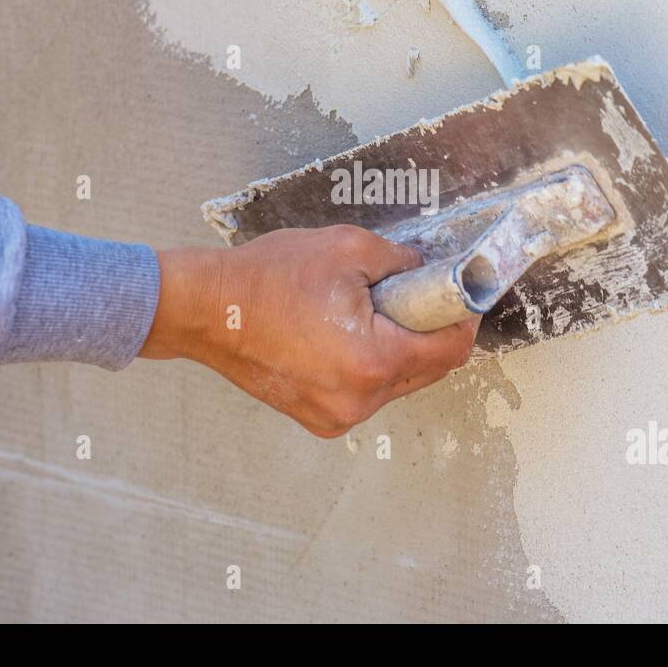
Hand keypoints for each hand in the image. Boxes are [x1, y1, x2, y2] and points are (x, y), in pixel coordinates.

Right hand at [138, 226, 478, 436]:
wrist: (205, 309)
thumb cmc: (267, 277)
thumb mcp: (348, 248)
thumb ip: (402, 263)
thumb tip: (427, 272)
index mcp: (373, 362)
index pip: (450, 351)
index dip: (462, 320)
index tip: (459, 297)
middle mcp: (358, 400)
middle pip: (428, 372)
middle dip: (429, 333)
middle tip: (412, 296)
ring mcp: (336, 415)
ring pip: (397, 384)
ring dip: (398, 350)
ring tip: (368, 313)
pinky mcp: (317, 418)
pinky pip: (365, 392)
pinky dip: (368, 366)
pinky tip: (344, 334)